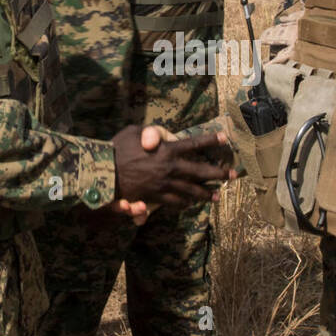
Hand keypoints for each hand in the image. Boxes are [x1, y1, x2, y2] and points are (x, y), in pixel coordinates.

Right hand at [111, 125, 234, 208]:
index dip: (210, 140)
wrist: (103, 174)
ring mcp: (163, 185)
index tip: (225, 139)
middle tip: (232, 176)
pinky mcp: (154, 197)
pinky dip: (184, 203)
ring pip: (190, 190)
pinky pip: (174, 202)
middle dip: (218, 173)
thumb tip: (157, 140)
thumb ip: (150, 132)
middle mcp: (169, 168)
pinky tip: (190, 203)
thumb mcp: (132, 132)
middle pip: (199, 172)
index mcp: (166, 150)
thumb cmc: (116, 149)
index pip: (194, 144)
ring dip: (205, 193)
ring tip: (217, 196)